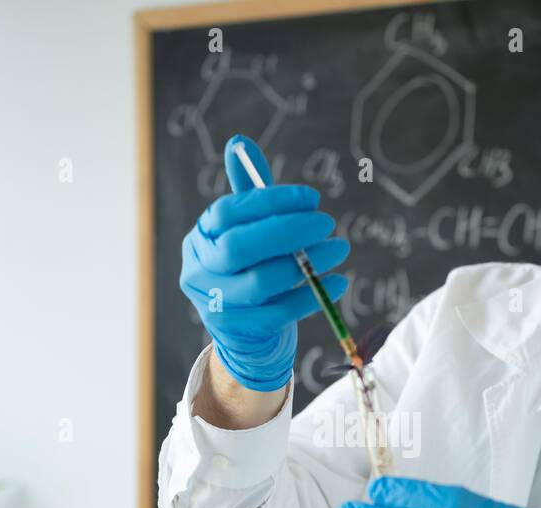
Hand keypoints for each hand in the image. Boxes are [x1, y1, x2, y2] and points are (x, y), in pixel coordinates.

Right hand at [179, 134, 349, 391]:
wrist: (243, 332)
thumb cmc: (249, 269)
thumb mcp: (247, 230)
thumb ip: (249, 192)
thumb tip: (239, 142)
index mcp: (202, 236)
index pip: (228, 212)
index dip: (270, 201)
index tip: (311, 198)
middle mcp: (201, 269)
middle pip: (240, 247)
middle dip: (288, 231)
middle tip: (326, 222)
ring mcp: (218, 304)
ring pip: (262, 281)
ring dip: (307, 263)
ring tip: (339, 249)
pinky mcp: (242, 330)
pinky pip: (281, 312)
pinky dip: (313, 295)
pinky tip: (338, 282)